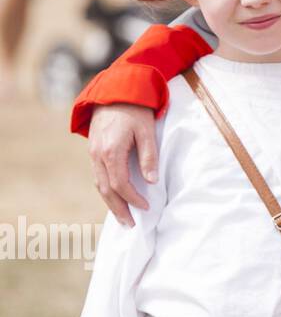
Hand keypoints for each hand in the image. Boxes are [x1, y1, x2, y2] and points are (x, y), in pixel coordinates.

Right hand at [87, 103, 158, 227]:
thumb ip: (149, 156)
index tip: (146, 207)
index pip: (121, 184)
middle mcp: (98, 156)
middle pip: (106, 190)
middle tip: (130, 225)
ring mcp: (93, 154)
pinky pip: (98, 176)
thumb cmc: (135, 110)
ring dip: (110, 203)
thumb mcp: (147, 131)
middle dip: (118, 209)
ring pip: (99, 185)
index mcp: (111, 152)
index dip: (133, 199)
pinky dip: (106, 190)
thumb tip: (152, 182)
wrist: (114, 92)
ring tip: (122, 217)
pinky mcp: (94, 151)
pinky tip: (115, 197)